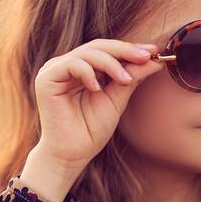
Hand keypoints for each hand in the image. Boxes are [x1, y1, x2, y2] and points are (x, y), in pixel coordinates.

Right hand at [21, 37, 165, 201]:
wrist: (72, 155)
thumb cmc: (91, 131)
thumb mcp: (117, 100)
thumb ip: (131, 78)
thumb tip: (154, 60)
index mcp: (82, 68)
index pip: (107, 50)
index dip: (129, 49)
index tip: (153, 52)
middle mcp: (67, 65)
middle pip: (98, 46)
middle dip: (124, 50)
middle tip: (146, 56)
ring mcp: (55, 70)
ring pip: (87, 53)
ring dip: (111, 64)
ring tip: (125, 80)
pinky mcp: (47, 78)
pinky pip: (71, 64)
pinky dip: (88, 73)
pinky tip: (98, 89)